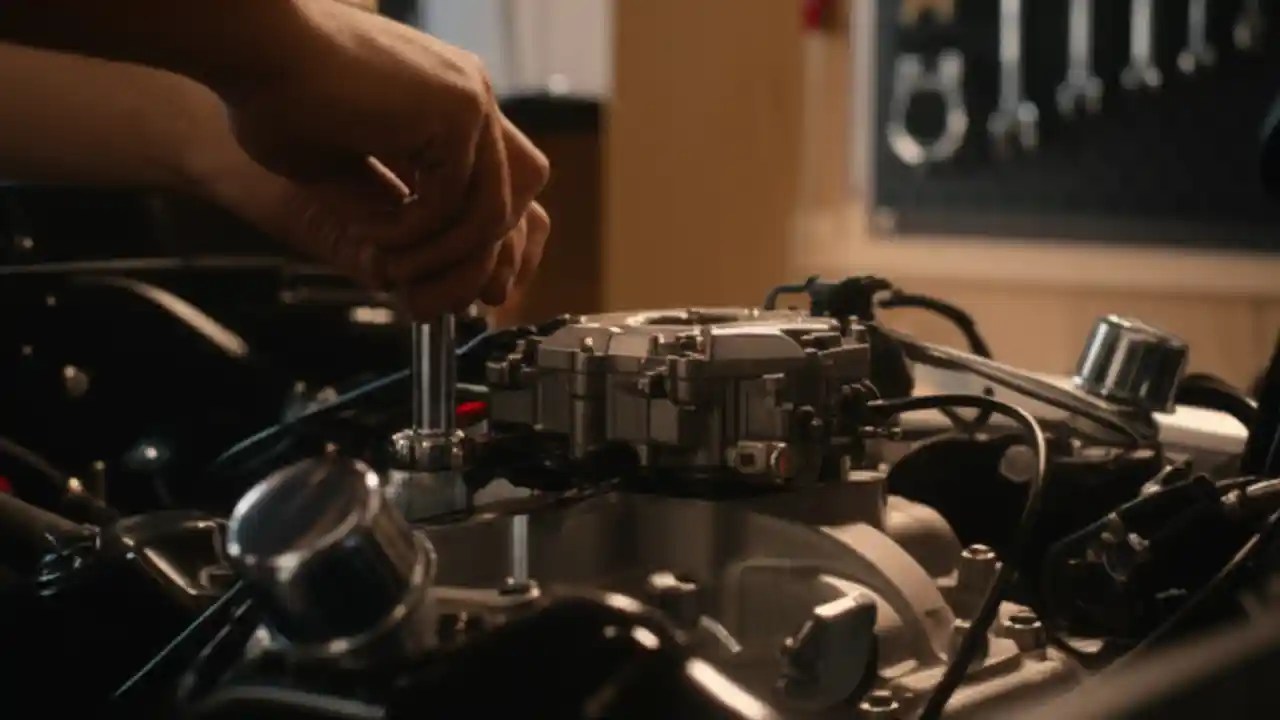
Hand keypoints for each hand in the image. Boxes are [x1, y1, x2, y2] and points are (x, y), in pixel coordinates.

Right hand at [217, 0, 549, 315]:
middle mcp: (470, 100)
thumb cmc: (272, 103)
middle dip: (479, 263)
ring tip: (385, 262)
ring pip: (493, 214)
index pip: (508, 188)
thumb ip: (395, 225)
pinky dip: (411, 234)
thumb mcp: (345, 184)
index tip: (459, 288)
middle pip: (522, 202)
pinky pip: (455, 204)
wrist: (242, 52)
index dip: (493, 246)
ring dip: (437, 257)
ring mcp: (469, 101)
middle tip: (423, 299)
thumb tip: (431, 289)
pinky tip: (368, 229)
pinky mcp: (457, 109)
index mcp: (449, 110)